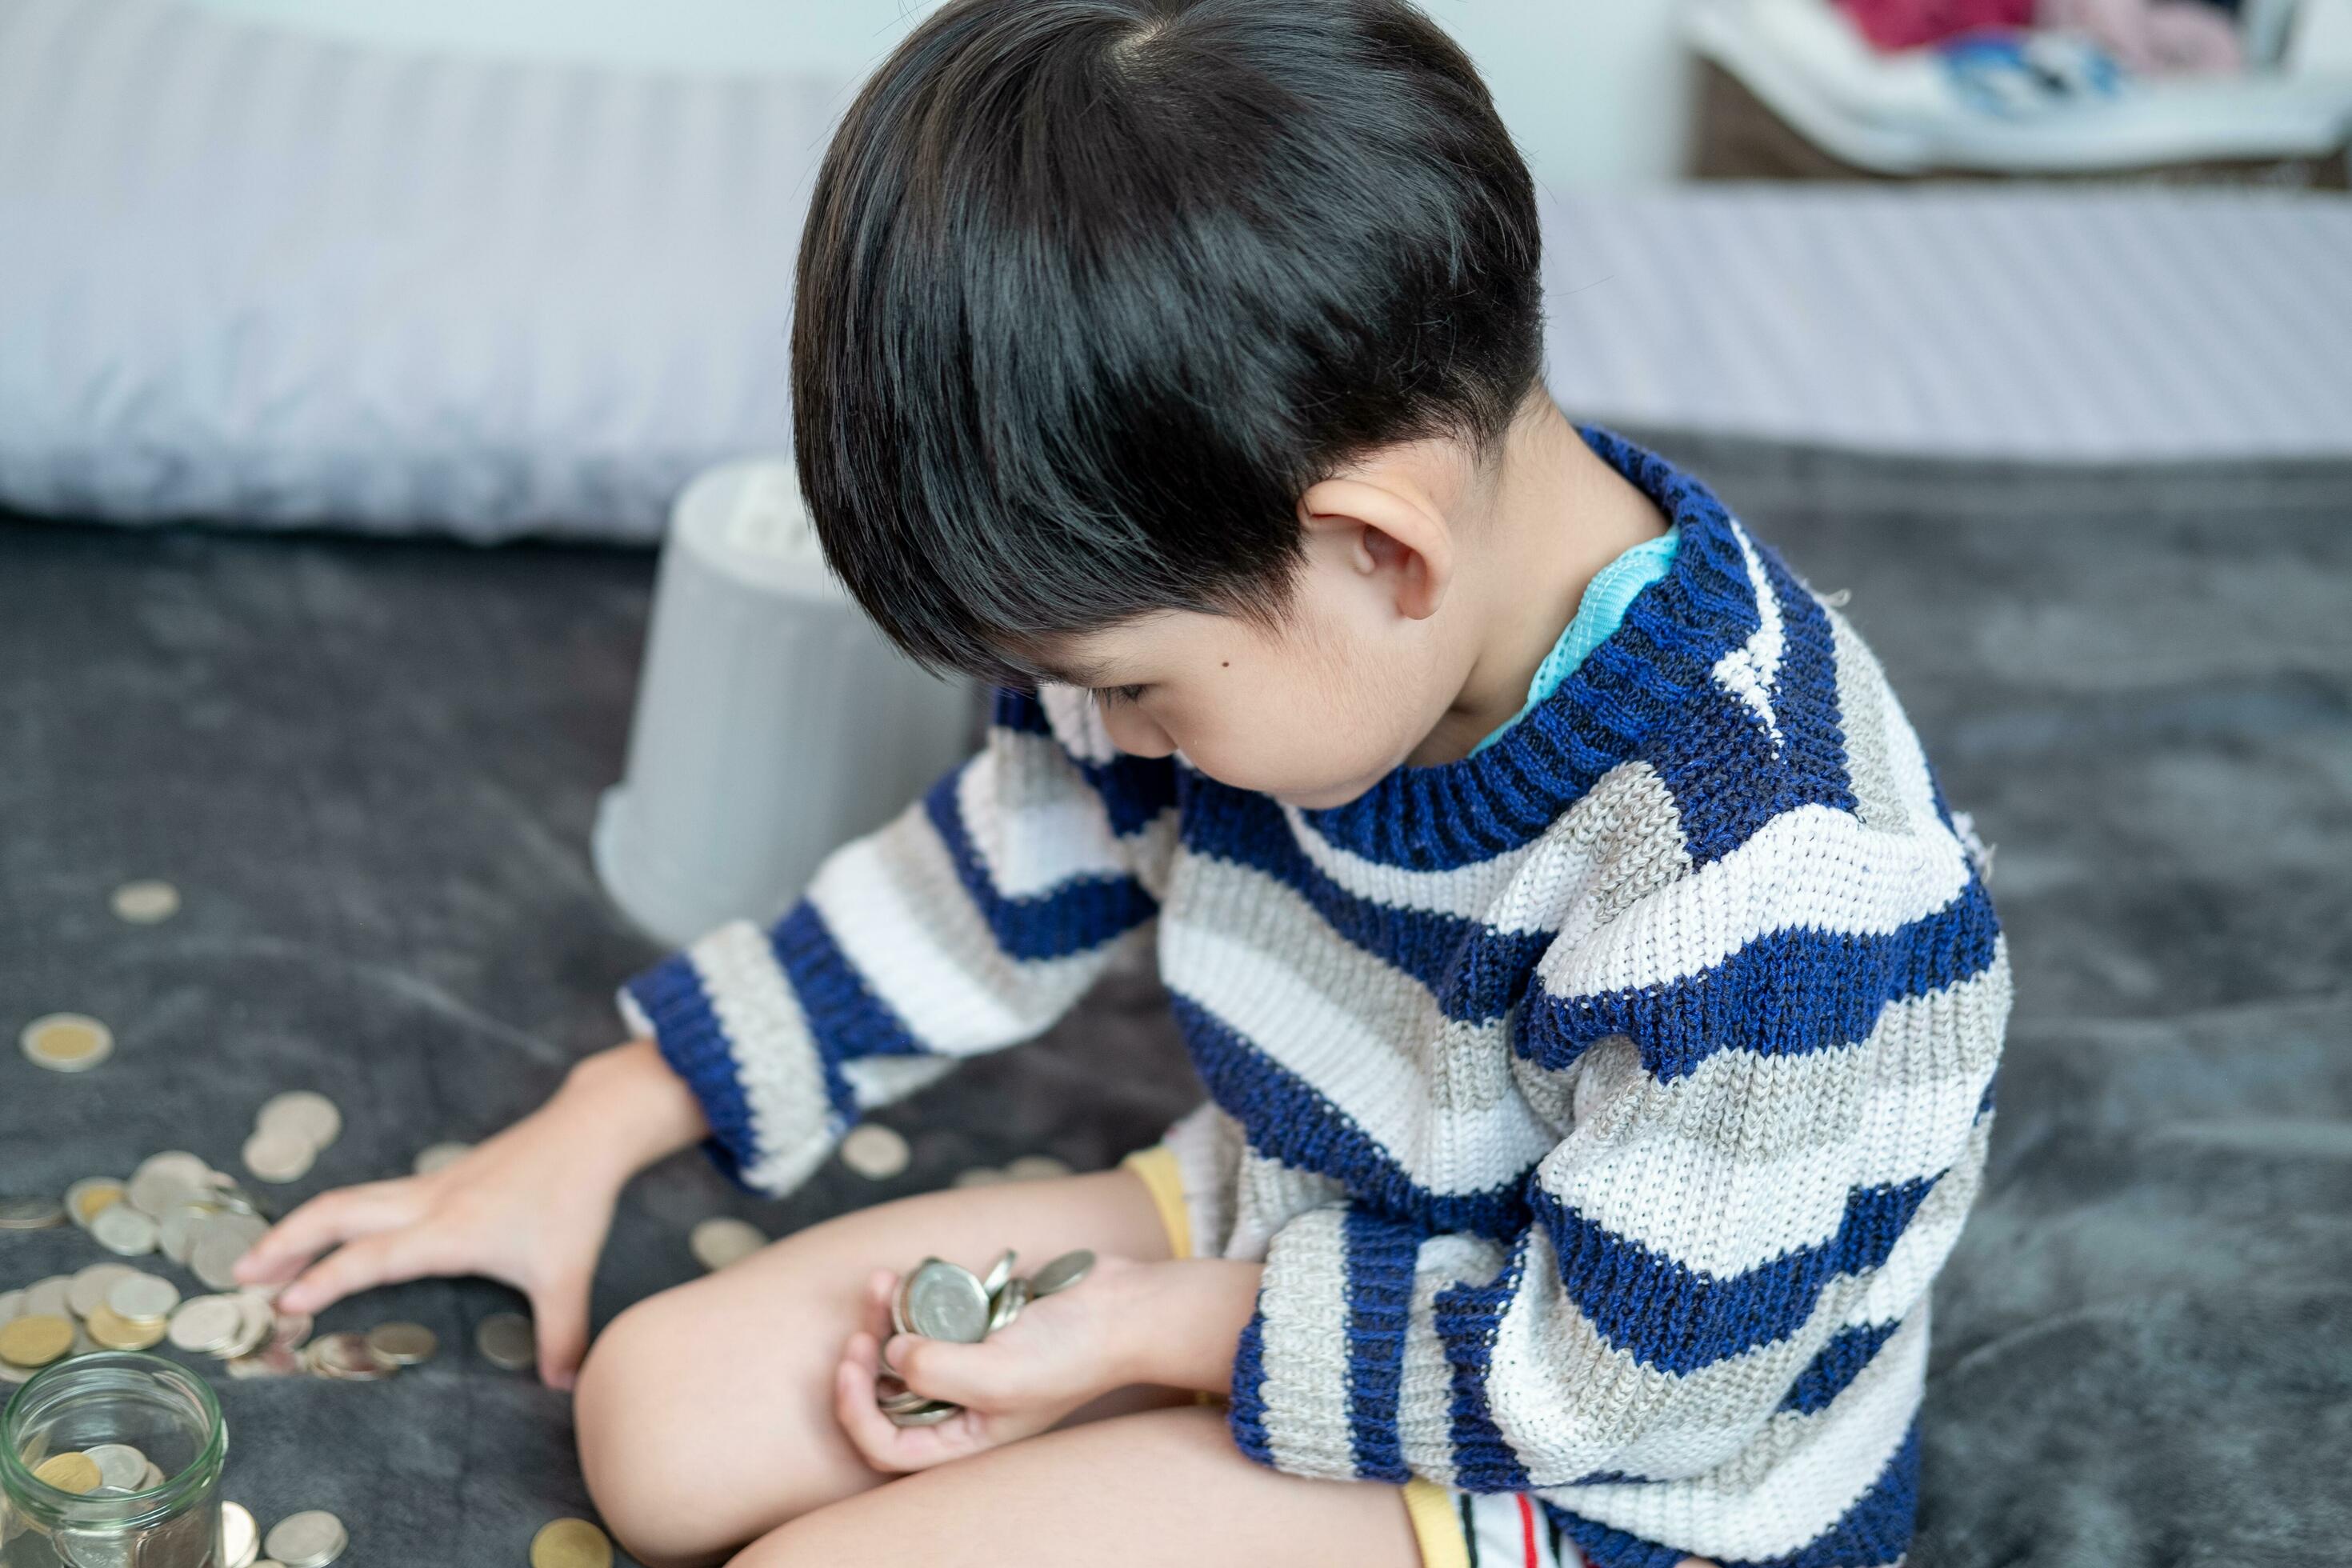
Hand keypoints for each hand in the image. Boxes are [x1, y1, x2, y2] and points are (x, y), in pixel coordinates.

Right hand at [231, 1038, 707, 1387]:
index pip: (374, 1256)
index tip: (285, 1302)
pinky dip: (336, 1214)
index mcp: (450, 1229)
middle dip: (285, 1243)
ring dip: (302, 1227)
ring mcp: (430, 1185)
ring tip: (263, 1260)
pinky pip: (371, 1195)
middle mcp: (428, 1203)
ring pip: (350, 1199)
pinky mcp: (439, 1178)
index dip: (328, 1278)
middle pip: (339, 1213)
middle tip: (240, 1277)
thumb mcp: (569, 1273)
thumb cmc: (574, 1200)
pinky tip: (327, 1235)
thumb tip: (566, 1386)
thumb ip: (563, 1333)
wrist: (588, 1131)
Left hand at [831, 1257, 1150, 1472]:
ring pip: (902, 1349)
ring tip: (882, 1282)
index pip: (888, 1446)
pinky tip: (906, 1275)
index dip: (858, 1412)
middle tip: (861, 1325)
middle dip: (864, 1359)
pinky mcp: (977, 1323)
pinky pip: (927, 1315)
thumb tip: (891, 1354)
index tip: (854, 1364)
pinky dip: (910, 1296)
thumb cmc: (1074, 1352)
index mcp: (967, 1437)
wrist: (1122, 1305)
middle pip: (886, 1394)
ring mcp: (968, 1361)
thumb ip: (937, 1373)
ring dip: (882, 1316)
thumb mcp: (1000, 1378)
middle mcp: (962, 1405)